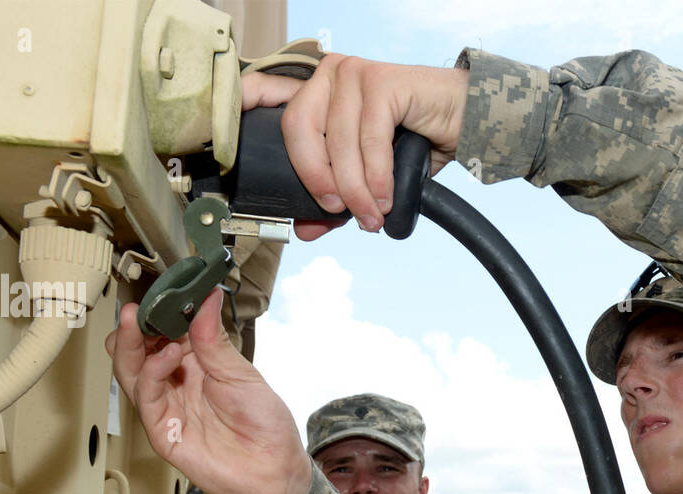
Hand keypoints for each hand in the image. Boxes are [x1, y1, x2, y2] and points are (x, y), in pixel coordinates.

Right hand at [104, 289, 310, 493]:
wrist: (274, 468)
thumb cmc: (264, 424)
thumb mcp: (241, 372)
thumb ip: (215, 338)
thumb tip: (207, 296)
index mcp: (195, 363)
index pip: (164, 332)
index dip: (158, 312)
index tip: (158, 291)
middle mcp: (175, 382)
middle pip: (137, 351)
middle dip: (133, 328)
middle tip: (136, 309)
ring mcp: (166, 407)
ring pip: (131, 372)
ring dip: (134, 345)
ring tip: (144, 324)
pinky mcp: (162, 431)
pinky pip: (147, 399)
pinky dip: (153, 374)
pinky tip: (168, 357)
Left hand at [239, 54, 469, 238]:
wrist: (464, 123)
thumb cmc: (413, 145)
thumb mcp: (366, 179)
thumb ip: (333, 201)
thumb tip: (304, 231)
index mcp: (315, 93)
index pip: (265, 95)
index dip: (238, 109)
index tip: (218, 138)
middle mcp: (328, 76)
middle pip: (297, 130)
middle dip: (314, 180)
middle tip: (336, 211)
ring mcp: (353, 74)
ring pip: (336, 143)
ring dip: (354, 190)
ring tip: (372, 216)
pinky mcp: (381, 81)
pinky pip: (367, 140)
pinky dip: (376, 177)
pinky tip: (386, 197)